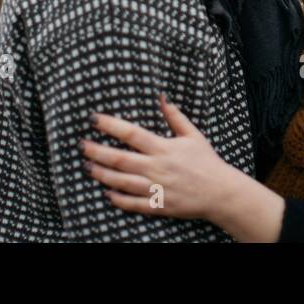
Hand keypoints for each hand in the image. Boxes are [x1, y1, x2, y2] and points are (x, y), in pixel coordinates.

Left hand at [78, 92, 241, 220]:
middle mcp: (157, 168)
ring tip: (88, 168)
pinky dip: (118, 199)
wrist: (220, 192)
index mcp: (164, 148)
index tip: (94, 119)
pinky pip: (133, 203)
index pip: (131, 133)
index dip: (111, 126)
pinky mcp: (158, 205)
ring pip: (122, 182)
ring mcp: (156, 188)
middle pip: (120, 159)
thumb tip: (161, 97)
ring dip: (102, 174)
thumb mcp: (193, 135)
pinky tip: (107, 193)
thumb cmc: (206, 161)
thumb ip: (175, 117)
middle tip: (82, 146)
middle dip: (98, 152)